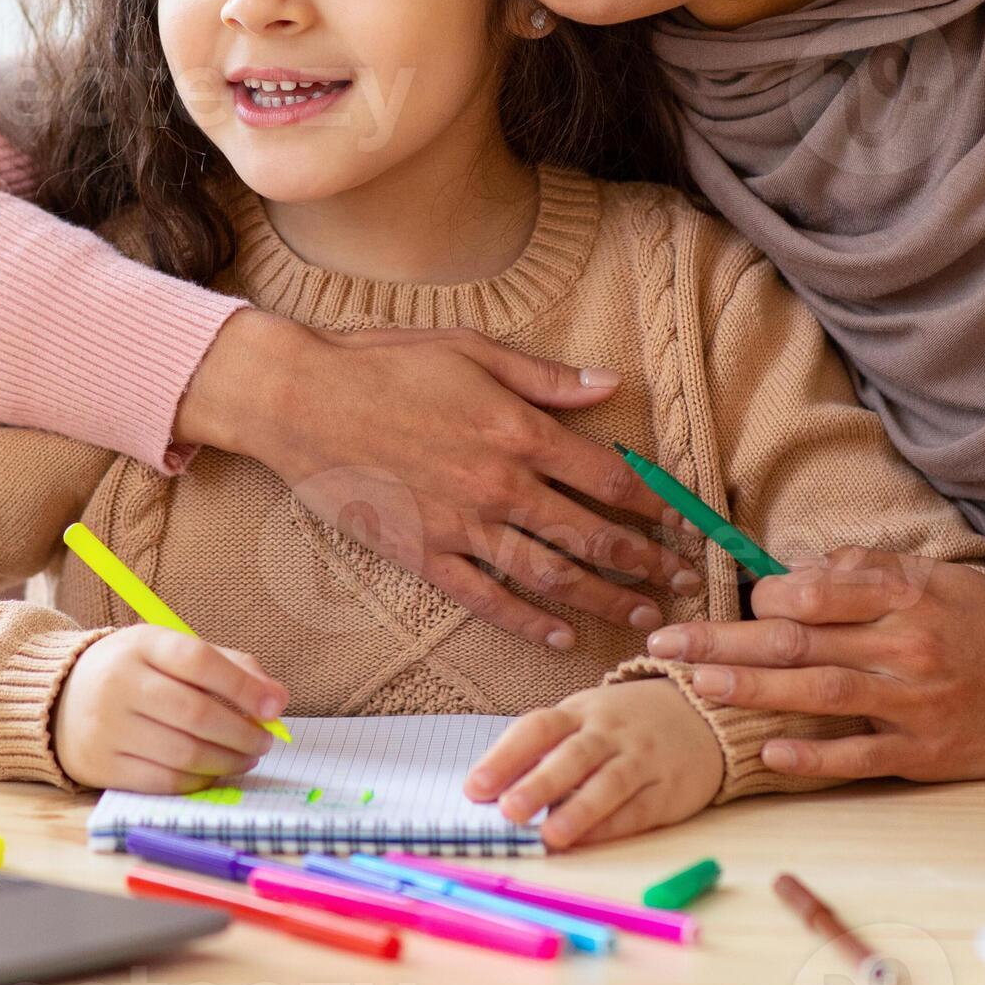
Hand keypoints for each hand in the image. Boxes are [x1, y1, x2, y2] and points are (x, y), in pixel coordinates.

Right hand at [53, 626, 287, 793]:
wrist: (58, 698)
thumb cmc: (134, 673)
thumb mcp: (170, 651)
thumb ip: (226, 667)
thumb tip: (277, 699)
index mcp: (142, 644)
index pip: (199, 661)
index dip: (244, 686)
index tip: (276, 707)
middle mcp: (119, 683)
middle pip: (196, 713)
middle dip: (242, 732)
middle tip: (265, 741)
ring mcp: (106, 727)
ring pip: (183, 753)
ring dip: (227, 761)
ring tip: (246, 758)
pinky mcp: (101, 766)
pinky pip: (163, 782)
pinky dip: (199, 781)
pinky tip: (214, 772)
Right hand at [175, 309, 697, 649]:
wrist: (301, 399)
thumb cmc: (384, 363)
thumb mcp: (473, 349)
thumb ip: (546, 376)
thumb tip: (610, 385)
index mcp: (519, 430)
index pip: (610, 477)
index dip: (655, 503)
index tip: (684, 521)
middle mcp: (500, 485)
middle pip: (593, 536)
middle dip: (646, 563)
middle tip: (684, 583)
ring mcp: (462, 526)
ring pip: (551, 575)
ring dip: (604, 600)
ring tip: (643, 616)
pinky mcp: (423, 556)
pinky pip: (487, 598)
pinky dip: (527, 621)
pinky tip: (559, 636)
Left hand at [463, 679, 721, 850]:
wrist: (703, 715)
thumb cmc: (624, 725)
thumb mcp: (585, 721)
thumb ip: (546, 751)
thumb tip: (493, 794)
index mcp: (579, 712)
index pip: (538, 728)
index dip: (505, 757)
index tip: (474, 788)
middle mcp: (610, 732)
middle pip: (571, 756)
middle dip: (538, 783)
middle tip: (508, 810)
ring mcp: (642, 758)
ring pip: (607, 783)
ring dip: (577, 810)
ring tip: (548, 835)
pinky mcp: (669, 788)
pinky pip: (637, 808)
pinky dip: (610, 826)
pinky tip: (586, 841)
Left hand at [643, 549, 984, 781]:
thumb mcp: (943, 578)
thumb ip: (872, 570)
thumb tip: (803, 568)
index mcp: (908, 595)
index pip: (814, 590)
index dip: (764, 597)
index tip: (741, 604)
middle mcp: (906, 645)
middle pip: (797, 640)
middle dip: (724, 640)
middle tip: (668, 642)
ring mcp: (914, 702)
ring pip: (816, 692)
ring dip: (750, 689)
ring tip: (698, 685)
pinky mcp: (924, 752)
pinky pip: (856, 754)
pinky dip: (811, 753)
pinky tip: (768, 750)